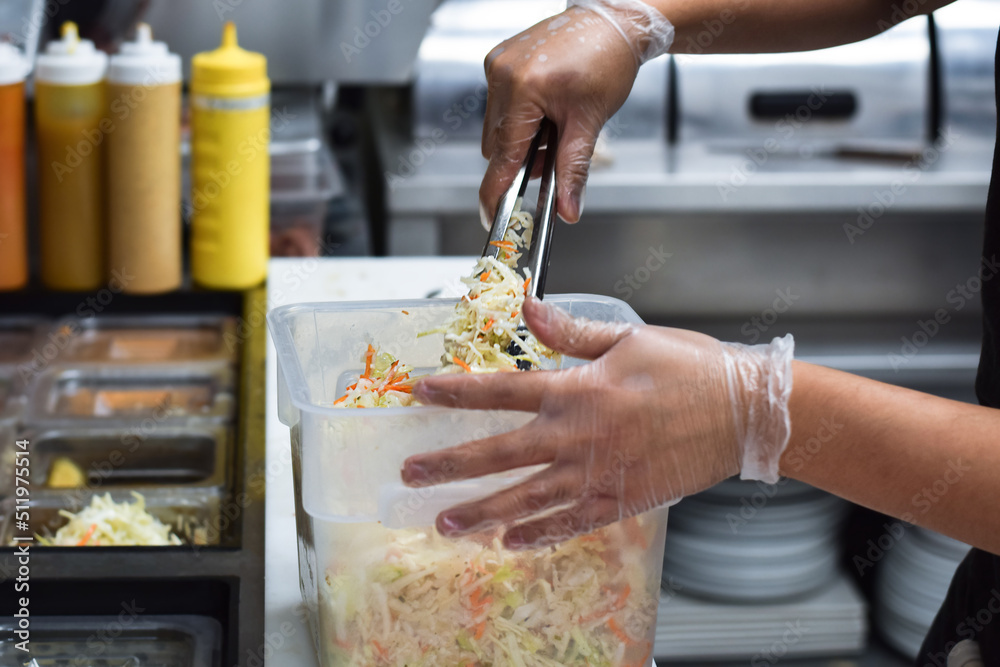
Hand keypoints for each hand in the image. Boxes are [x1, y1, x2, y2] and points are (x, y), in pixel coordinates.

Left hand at [402, 297, 793, 548]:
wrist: (744, 413)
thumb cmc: (690, 369)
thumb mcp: (629, 338)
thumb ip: (572, 329)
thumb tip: (527, 307)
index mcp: (578, 390)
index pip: (502, 390)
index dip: (458, 391)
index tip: (421, 393)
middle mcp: (578, 436)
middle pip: (500, 454)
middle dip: (450, 465)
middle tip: (411, 476)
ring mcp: (597, 474)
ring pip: (526, 498)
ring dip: (481, 512)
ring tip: (444, 523)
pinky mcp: (621, 502)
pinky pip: (570, 524)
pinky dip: (538, 535)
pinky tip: (509, 543)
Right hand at [479, 1, 673, 226]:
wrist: (613, 21)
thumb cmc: (607, 60)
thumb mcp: (590, 122)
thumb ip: (573, 170)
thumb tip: (567, 209)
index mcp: (523, 87)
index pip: (503, 155)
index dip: (497, 191)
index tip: (491, 216)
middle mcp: (502, 73)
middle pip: (497, 144)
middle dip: (523, 159)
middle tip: (554, 155)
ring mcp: (497, 64)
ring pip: (498, 127)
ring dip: (523, 138)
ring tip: (557, 125)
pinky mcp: (499, 60)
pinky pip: (501, 105)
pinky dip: (522, 117)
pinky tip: (547, 109)